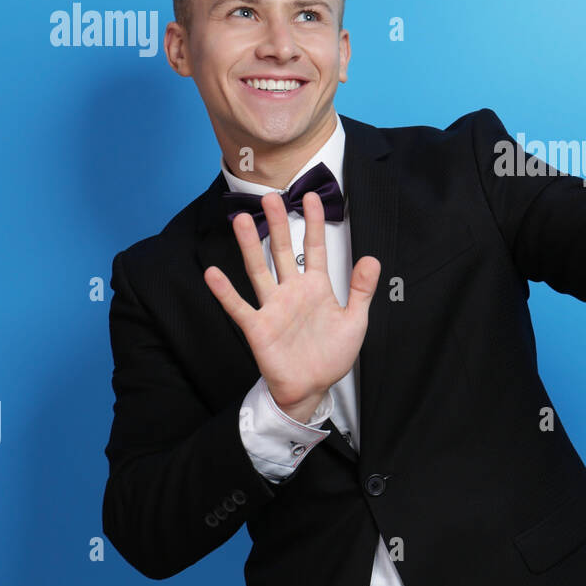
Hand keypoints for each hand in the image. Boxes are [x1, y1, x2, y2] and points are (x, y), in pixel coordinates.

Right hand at [203, 191, 380, 423]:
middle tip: (270, 197)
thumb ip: (361, 290)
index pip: (315, 248)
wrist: (312, 388)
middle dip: (279, 224)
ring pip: (259, 270)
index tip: (311, 197)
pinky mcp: (258, 327)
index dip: (314, 223)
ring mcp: (273, 307)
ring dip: (251, 246)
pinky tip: (213, 273)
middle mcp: (292, 291)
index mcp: (316, 287)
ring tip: (242, 220)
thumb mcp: (355, 321)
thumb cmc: (331, 354)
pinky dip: (225, 292)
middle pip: (284, 251)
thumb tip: (372, 259)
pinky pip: (240, 307)